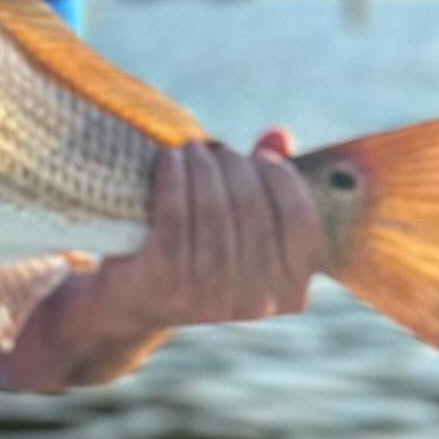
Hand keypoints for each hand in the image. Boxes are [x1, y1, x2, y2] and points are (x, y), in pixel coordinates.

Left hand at [105, 126, 325, 328]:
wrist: (137, 299)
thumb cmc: (201, 251)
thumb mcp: (241, 227)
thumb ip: (268, 183)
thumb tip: (279, 135)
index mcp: (290, 291)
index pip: (301, 223)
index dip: (283, 180)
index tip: (260, 157)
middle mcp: (256, 302)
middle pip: (253, 211)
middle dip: (235, 167)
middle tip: (217, 149)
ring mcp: (210, 298)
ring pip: (213, 212)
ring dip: (203, 168)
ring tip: (192, 148)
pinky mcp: (166, 284)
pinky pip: (175, 218)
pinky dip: (173, 180)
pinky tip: (170, 160)